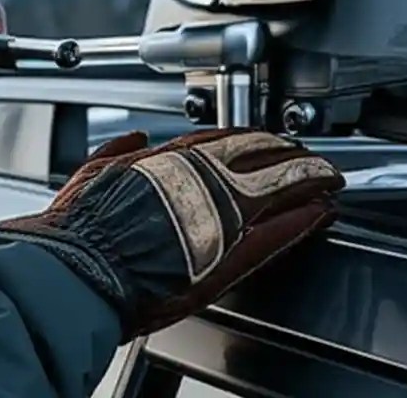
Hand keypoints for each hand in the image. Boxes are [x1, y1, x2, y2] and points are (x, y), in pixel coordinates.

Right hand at [0, 128, 344, 340]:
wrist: (76, 268)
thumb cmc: (77, 228)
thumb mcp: (92, 174)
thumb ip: (117, 154)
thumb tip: (131, 139)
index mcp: (167, 158)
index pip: (223, 139)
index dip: (251, 138)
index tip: (267, 139)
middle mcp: (199, 175)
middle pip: (260, 153)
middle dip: (290, 153)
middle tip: (312, 156)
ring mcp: (218, 209)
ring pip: (278, 183)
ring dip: (309, 178)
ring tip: (329, 178)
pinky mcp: (230, 247)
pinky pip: (278, 227)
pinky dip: (304, 217)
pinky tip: (322, 211)